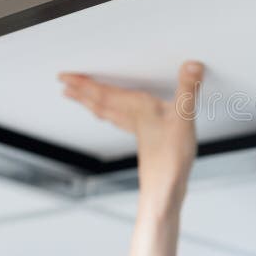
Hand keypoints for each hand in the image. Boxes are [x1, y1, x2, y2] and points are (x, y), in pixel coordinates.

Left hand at [59, 61, 203, 216]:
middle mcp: (133, 119)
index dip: (83, 84)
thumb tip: (191, 65)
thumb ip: (187, 90)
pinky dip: (115, 116)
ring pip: (108, 114)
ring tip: (82, 99)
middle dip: (82, 93)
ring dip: (94, 104)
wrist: (167, 190)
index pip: (103, 93)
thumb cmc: (170, 158)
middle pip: (101, 103)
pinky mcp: (147, 142)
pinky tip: (122, 118)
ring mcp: (139, 132)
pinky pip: (122, 122)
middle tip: (65, 84)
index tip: (64, 76)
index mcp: (137, 110)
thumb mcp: (183, 117)